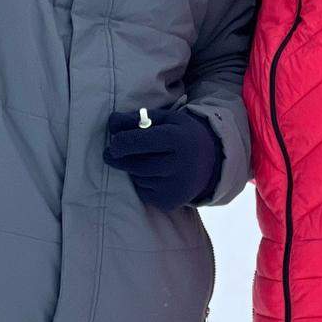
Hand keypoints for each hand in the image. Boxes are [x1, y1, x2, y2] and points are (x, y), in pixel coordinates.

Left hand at [103, 107, 222, 210]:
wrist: (211, 162)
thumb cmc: (182, 135)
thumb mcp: (165, 120)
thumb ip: (137, 119)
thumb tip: (112, 122)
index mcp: (177, 139)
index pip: (140, 142)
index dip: (121, 142)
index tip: (113, 142)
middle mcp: (178, 165)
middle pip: (136, 164)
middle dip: (119, 158)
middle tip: (110, 153)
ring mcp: (175, 187)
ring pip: (138, 178)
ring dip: (133, 169)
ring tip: (143, 161)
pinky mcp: (170, 203)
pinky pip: (143, 192)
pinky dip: (141, 182)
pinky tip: (153, 174)